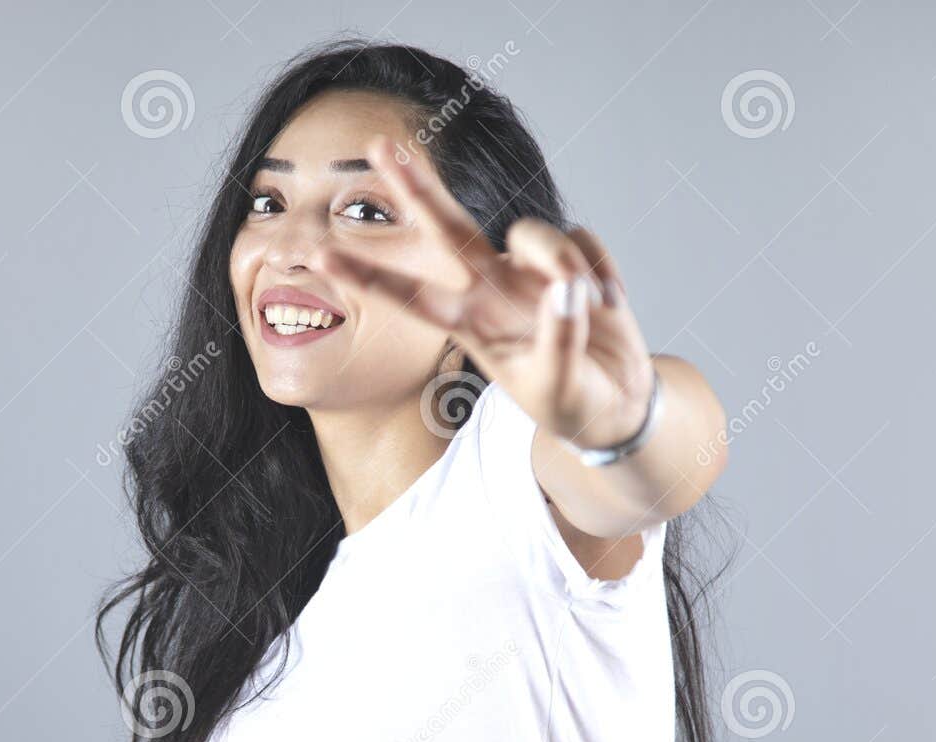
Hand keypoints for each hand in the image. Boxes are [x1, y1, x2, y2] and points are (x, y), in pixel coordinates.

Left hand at [322, 136, 655, 449]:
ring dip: (563, 260)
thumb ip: (559, 341)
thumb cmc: (571, 399)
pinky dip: (605, 273)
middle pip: (448, 228)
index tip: (319, 255)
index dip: (366, 276)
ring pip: (535, 234)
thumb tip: (565, 288)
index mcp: (473, 325)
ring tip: (592, 304)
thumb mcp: (559, 388)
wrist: (616, 401)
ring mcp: (531, 271)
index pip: (411, 297)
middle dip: (416, 187)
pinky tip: (612, 305)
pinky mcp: (575, 258)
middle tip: (377, 146)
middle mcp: (493, 288)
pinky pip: (584, 241)